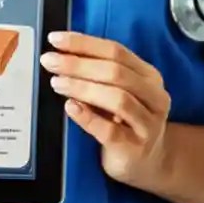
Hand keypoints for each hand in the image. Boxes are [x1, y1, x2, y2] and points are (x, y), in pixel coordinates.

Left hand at [41, 32, 171, 186]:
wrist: (148, 163)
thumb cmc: (125, 121)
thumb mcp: (117, 92)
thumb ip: (96, 74)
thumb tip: (60, 55)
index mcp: (148, 75)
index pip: (116, 51)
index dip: (84, 43)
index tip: (55, 40)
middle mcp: (154, 96)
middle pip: (115, 72)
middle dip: (78, 64)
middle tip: (50, 62)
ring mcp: (147, 124)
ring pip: (117, 98)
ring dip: (82, 87)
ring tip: (57, 83)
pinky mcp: (135, 148)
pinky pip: (111, 131)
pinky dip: (88, 117)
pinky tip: (70, 108)